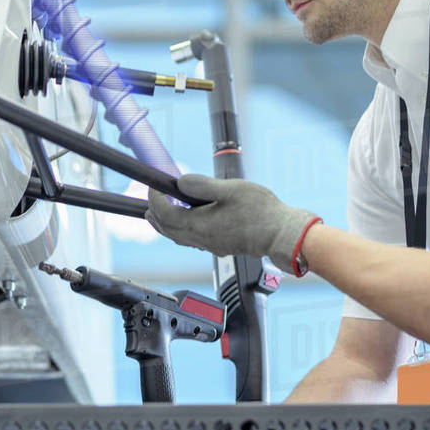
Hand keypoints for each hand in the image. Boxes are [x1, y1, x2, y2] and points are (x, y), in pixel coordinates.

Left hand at [145, 174, 319, 271]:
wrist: (281, 234)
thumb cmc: (260, 212)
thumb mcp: (229, 189)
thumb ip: (202, 185)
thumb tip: (181, 182)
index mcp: (200, 225)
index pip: (165, 214)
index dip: (155, 200)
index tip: (153, 187)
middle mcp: (201, 239)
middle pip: (167, 230)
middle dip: (155, 215)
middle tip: (149, 203)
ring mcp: (210, 245)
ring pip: (178, 238)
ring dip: (165, 225)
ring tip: (160, 214)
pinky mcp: (220, 246)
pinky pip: (191, 241)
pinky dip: (181, 231)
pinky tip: (188, 222)